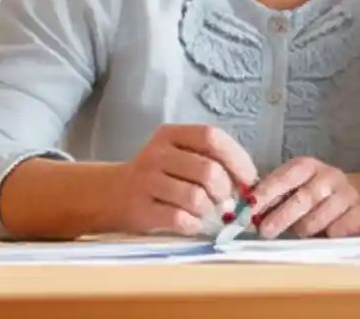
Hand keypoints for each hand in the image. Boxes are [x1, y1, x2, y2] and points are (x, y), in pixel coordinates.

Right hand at [104, 125, 257, 235]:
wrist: (111, 193)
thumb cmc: (158, 174)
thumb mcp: (179, 155)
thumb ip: (210, 160)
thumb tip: (248, 185)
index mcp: (171, 134)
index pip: (212, 137)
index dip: (237, 159)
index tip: (249, 179)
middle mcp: (157, 153)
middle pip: (208, 171)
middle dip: (225, 191)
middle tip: (225, 201)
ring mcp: (146, 181)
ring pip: (195, 198)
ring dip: (209, 210)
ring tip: (205, 211)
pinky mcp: (140, 209)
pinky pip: (179, 219)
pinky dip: (194, 224)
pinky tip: (192, 223)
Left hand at [249, 157, 359, 238]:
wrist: (355, 196)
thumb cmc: (314, 193)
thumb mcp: (294, 187)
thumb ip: (272, 197)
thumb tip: (246, 211)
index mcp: (307, 167)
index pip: (285, 177)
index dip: (267, 192)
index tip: (250, 208)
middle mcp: (329, 177)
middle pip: (304, 197)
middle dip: (282, 216)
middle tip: (265, 232)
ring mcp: (347, 194)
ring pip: (321, 216)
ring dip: (305, 229)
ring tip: (298, 233)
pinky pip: (341, 229)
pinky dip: (329, 235)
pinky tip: (325, 236)